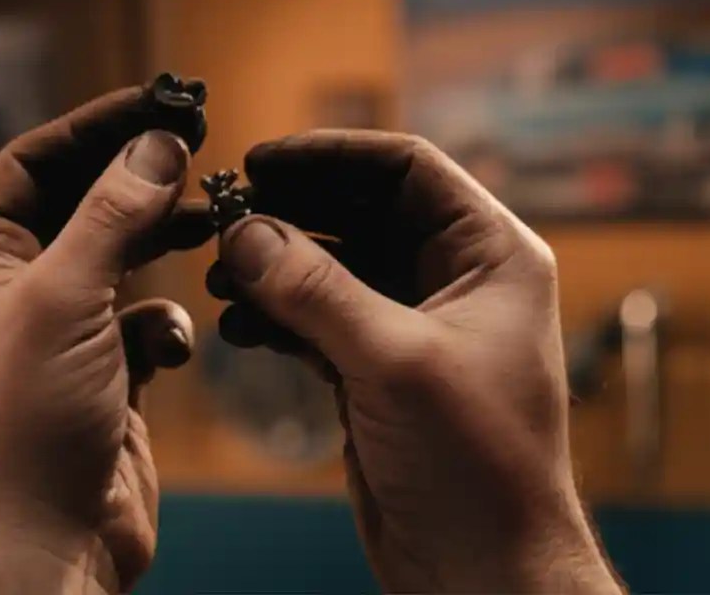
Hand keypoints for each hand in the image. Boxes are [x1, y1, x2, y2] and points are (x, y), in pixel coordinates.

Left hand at [0, 80, 212, 593]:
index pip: (31, 162)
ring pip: (118, 260)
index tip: (161, 99)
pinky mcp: (98, 374)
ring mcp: (53, 334)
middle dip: (139, 181)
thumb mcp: (65, 299)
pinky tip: (170, 348)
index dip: (95, 126)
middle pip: (80, 204)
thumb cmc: (26, 424)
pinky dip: (164, 326)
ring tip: (212, 225)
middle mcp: (5, 290)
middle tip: (202, 152)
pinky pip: (141, 322)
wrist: (46, 544)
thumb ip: (114, 214)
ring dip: (161, 245)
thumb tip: (156, 143)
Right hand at [209, 131, 620, 592]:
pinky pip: (318, 321)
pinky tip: (238, 325)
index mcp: (490, 256)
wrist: (483, 569)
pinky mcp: (378, 372)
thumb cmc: (477, 465)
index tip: (262, 161)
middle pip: (361, 212)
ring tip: (220, 277)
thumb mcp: (395, 361)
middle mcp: (455, 281)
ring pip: (333, 268)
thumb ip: (317, 290)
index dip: (333, 155)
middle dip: (292, 213)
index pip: (408, 169)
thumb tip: (246, 234)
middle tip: (225, 217)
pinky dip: (277, 317)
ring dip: (275, 268)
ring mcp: (413, 326)